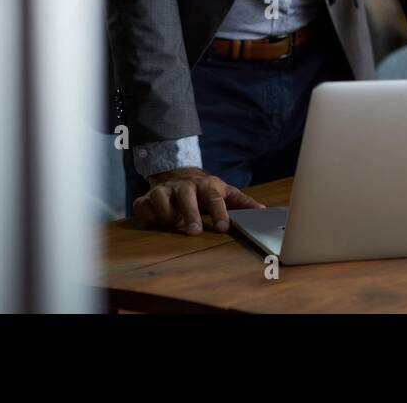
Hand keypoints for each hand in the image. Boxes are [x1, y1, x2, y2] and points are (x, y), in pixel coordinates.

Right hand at [134, 167, 264, 234]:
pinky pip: (142, 204)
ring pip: (161, 197)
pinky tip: (155, 221)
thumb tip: (264, 212)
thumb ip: (243, 204)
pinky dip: (147, 213)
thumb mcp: (227, 194)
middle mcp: (185, 186)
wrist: (180, 175)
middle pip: (187, 196)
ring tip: (173, 225)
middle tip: (194, 231)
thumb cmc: (206, 191)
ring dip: (166, 213)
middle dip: (190, 213)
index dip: (219, 212)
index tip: (223, 228)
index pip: (214, 198)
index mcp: (207, 186)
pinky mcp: (148, 197)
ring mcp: (165, 190)